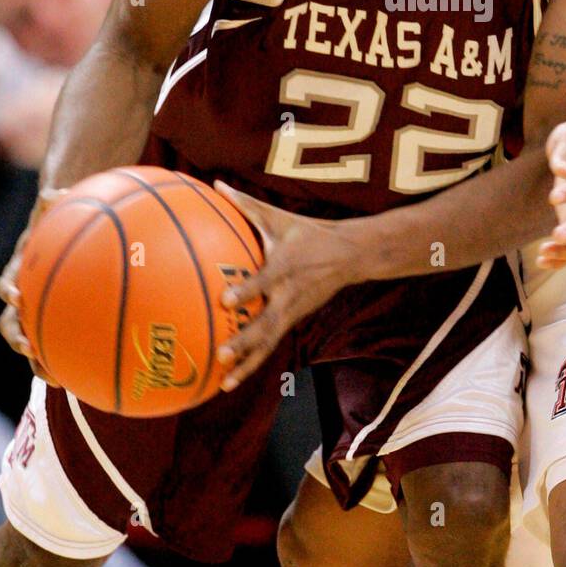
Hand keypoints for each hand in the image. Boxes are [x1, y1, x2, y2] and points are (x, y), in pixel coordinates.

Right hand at [0, 188, 69, 385]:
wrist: (61, 230)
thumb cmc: (59, 220)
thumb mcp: (55, 208)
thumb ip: (54, 199)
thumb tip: (58, 189)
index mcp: (22, 272)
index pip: (7, 284)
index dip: (9, 292)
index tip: (16, 298)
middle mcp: (24, 296)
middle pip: (10, 323)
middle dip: (17, 337)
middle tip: (27, 348)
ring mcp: (37, 313)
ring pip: (31, 342)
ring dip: (38, 362)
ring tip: (54, 378)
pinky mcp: (54, 322)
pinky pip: (59, 344)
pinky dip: (70, 359)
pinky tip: (93, 372)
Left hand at [213, 182, 365, 389]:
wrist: (350, 255)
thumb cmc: (308, 233)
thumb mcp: (280, 217)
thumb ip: (246, 204)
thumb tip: (215, 184)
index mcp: (286, 267)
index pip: (266, 280)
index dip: (248, 291)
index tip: (227, 300)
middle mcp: (290, 294)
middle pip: (268, 323)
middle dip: (246, 340)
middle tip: (222, 354)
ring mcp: (294, 311)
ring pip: (270, 341)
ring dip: (249, 362)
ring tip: (225, 382)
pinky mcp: (294, 320)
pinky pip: (272, 344)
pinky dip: (254, 362)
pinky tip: (232, 378)